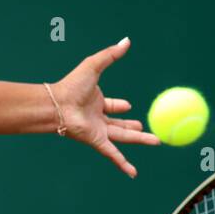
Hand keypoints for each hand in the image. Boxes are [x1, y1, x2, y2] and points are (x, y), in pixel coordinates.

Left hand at [51, 37, 159, 177]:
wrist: (58, 104)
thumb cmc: (72, 84)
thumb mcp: (94, 65)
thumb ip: (111, 55)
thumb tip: (127, 40)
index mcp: (96, 101)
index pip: (111, 106)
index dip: (120, 106)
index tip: (128, 106)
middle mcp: (97, 118)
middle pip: (119, 125)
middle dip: (133, 128)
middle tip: (146, 129)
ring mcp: (98, 131)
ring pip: (123, 138)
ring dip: (139, 140)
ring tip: (157, 141)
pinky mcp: (96, 141)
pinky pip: (113, 154)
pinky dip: (123, 163)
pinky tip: (133, 173)